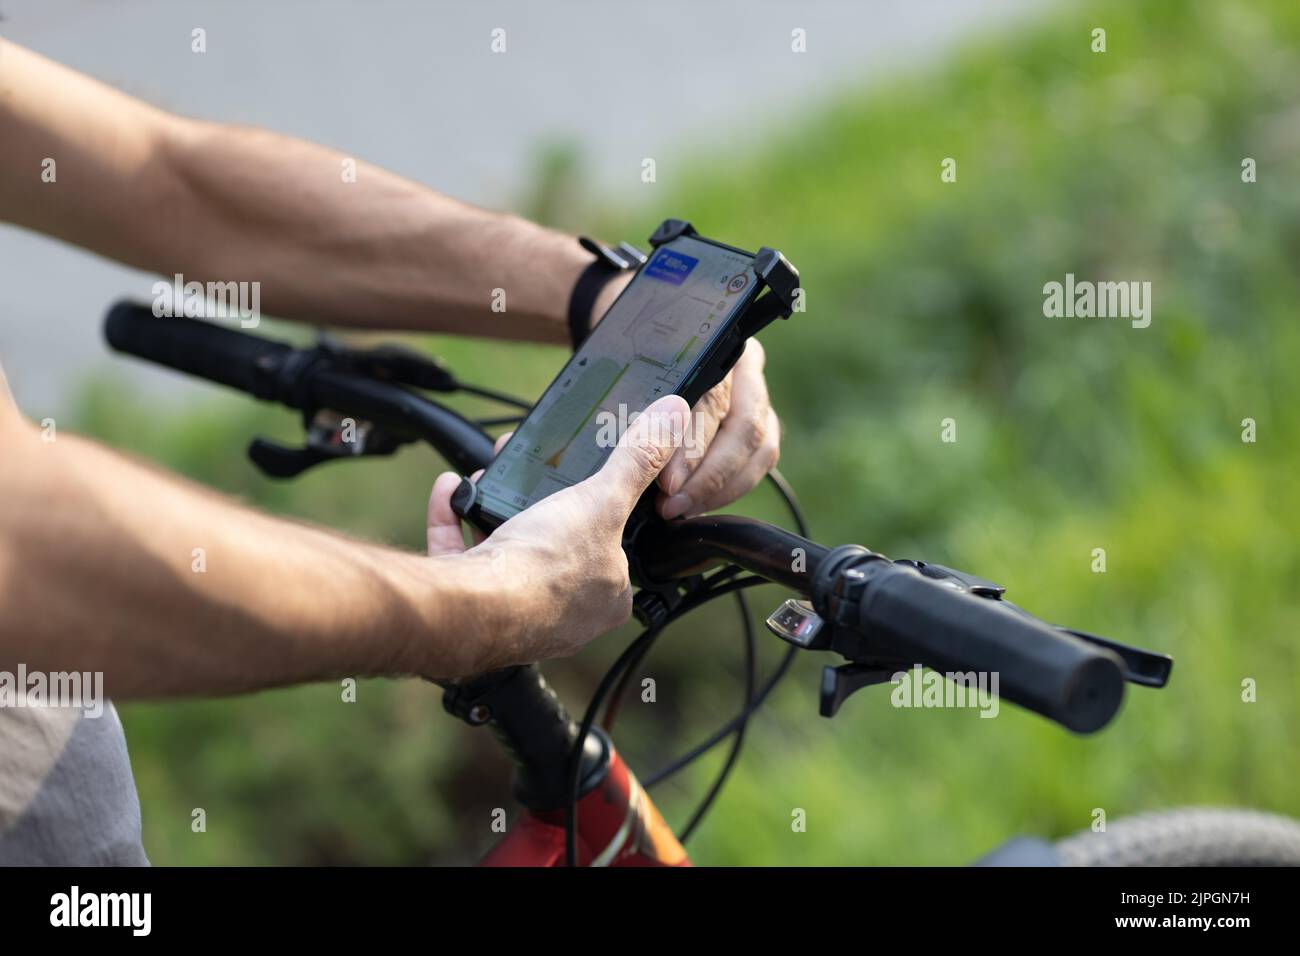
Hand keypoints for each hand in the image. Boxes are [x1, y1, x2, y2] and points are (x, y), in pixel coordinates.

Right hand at [426, 395, 687, 675]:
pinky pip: (463, 553)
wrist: (474, 608)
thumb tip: (672, 419)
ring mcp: (515, 610)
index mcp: (609, 597)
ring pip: (507, 548)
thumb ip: (637, 460)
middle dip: (538, 501)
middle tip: (531, 470)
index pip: (619, 548)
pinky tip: (453, 490)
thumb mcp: (602, 500)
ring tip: (493, 472)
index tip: (583, 478)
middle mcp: (565, 612)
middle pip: (555, 543)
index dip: (602, 510)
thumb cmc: (546, 570)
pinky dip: (454, 518)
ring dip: (494, 505)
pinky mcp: (471, 603)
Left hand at [590, 277, 779, 519]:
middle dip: (709, 476)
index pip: (714, 401)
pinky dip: (728, 490)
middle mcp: (745, 371)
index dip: (693, 447)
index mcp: (719, 343)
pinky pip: (756, 465)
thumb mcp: (625, 379)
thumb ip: (640, 409)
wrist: (635, 352)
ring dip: (721, 488)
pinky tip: (696, 504)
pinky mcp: (758, 430)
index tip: (667, 481)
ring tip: (681, 508)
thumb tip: (649, 444)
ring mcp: (757, 401)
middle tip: (671, 505)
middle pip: (744, 429)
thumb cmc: (627, 363)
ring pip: (759, 451)